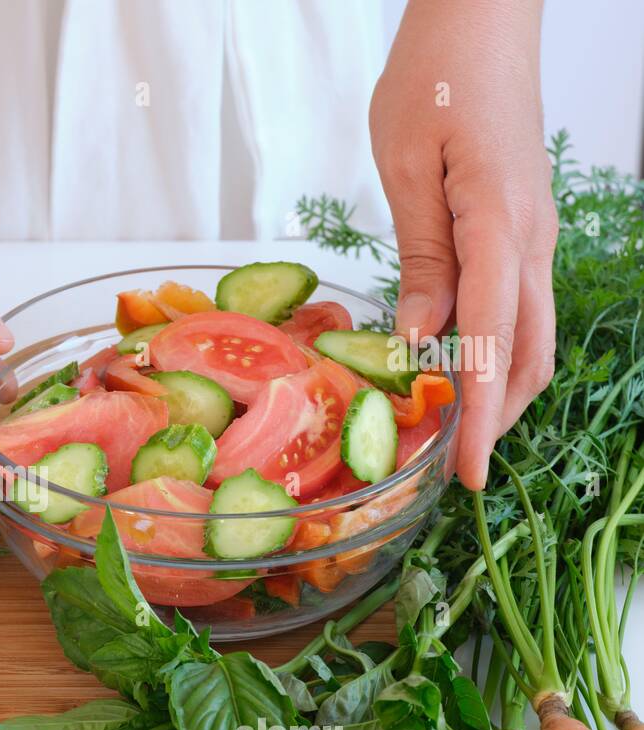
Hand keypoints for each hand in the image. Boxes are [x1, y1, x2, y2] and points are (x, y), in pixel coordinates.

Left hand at [370, 0, 556, 489]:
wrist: (482, 19)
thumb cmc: (436, 79)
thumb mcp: (407, 168)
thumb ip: (422, 259)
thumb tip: (420, 340)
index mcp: (500, 227)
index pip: (494, 344)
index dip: (482, 416)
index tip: (467, 472)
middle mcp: (530, 239)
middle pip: (530, 352)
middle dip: (499, 417)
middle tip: (456, 468)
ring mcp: (533, 234)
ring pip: (531, 333)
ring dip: (502, 388)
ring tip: (457, 431)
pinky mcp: (522, 227)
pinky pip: (517, 304)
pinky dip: (497, 349)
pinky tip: (461, 367)